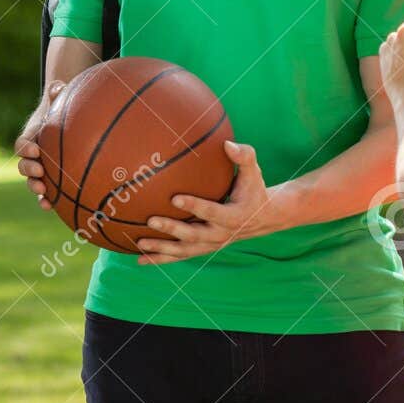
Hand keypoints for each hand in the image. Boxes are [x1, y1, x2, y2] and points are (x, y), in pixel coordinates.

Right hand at [14, 81, 67, 209]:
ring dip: (35, 188)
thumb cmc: (60, 111)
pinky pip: (47, 193)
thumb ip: (57, 93)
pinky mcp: (50, 180)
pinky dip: (47, 201)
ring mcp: (40, 170)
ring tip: (43, 193)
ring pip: (32, 181)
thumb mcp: (59, 100)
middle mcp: (33, 157)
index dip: (26, 148)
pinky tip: (53, 208)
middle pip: (23, 166)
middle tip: (39, 172)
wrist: (63, 125)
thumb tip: (58, 86)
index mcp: (32, 139)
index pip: (23, 145)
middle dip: (28, 171)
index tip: (35, 149)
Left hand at [135, 141, 285, 262]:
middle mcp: (221, 234)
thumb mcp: (254, 173)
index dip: (194, 206)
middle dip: (172, 229)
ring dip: (162, 249)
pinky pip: (180, 256)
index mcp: (233, 216)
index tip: (175, 198)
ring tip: (140, 243)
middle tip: (151, 220)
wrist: (263, 218)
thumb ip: (244, 157)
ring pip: (184, 250)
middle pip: (193, 235)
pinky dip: (161, 258)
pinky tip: (140, 259)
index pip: (212, 212)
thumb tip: (227, 143)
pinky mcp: (203, 248)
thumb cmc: (253, 189)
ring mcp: (211, 244)